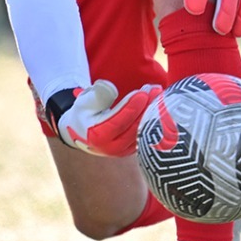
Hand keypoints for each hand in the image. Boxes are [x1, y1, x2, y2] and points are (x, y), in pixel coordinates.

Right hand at [47, 81, 161, 155]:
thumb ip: (98, 95)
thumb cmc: (84, 113)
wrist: (82, 131)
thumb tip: (113, 90)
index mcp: (98, 136)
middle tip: (155, 89)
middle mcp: (112, 148)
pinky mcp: (132, 149)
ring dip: (151, 111)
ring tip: (157, 93)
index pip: (119, 121)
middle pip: (134, 127)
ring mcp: (124, 151)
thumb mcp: (85, 100)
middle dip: (146, 106)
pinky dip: (151, 118)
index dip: (132, 107)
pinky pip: (145, 134)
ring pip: (142, 130)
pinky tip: (156, 103)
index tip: (142, 92)